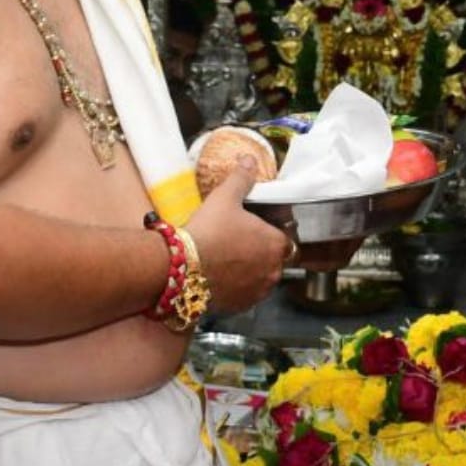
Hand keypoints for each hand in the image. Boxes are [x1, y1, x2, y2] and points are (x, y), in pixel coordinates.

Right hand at [182, 158, 286, 313]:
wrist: (180, 269)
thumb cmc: (208, 230)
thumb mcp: (224, 198)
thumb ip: (241, 178)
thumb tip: (250, 159)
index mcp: (276, 244)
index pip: (284, 239)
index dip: (269, 234)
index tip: (253, 232)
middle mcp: (274, 271)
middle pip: (273, 261)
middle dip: (260, 255)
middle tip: (236, 246)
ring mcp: (258, 292)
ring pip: (260, 280)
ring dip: (250, 273)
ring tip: (226, 263)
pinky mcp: (241, 307)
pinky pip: (245, 296)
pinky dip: (236, 289)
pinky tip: (220, 279)